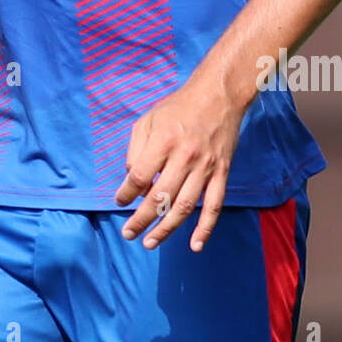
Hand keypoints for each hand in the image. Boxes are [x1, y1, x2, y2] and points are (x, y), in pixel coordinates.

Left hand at [113, 75, 244, 251]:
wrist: (218, 96)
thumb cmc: (177, 107)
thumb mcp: (148, 119)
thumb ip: (136, 149)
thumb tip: (132, 180)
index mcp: (163, 141)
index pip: (139, 177)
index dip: (126, 193)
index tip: (119, 202)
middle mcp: (184, 157)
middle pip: (159, 197)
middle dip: (141, 219)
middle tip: (128, 233)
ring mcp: (205, 168)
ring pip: (184, 207)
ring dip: (166, 229)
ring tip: (150, 242)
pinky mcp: (222, 173)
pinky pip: (214, 206)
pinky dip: (205, 228)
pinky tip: (194, 245)